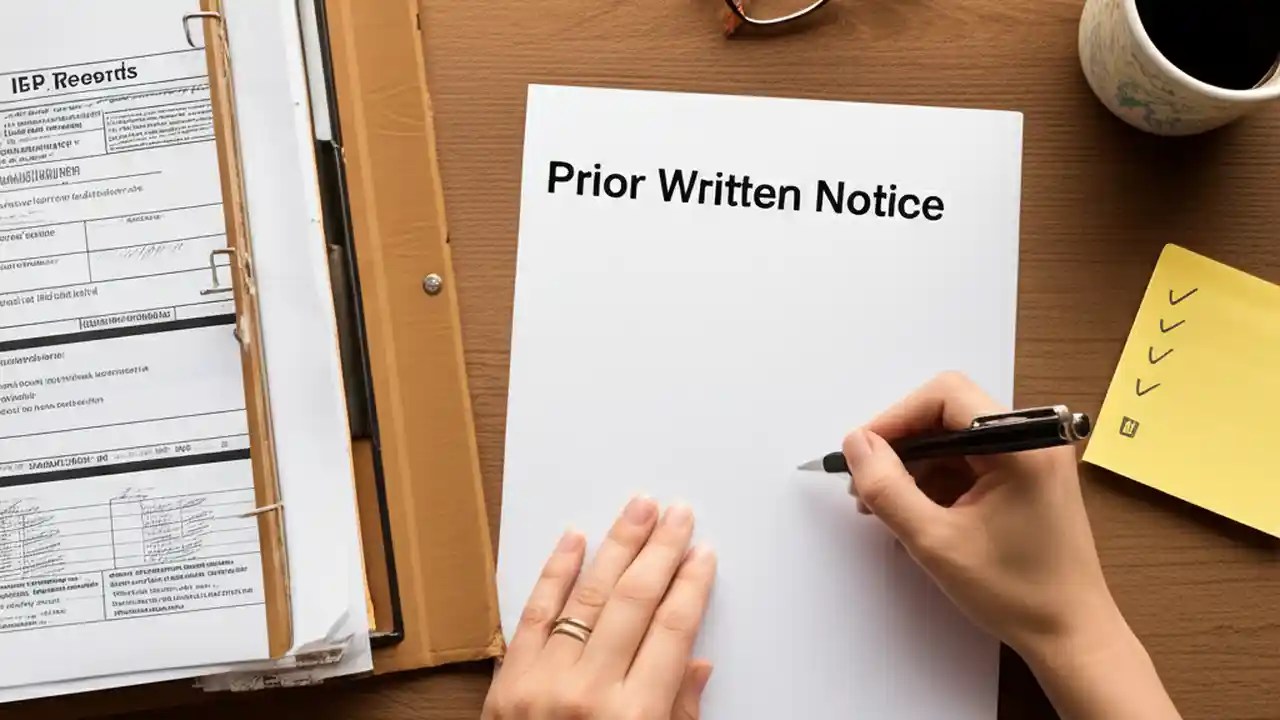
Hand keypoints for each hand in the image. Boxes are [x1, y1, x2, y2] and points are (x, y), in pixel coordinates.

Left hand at [483, 497, 716, 719]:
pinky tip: (574, 540)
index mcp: (633, 718)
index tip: (704, 555)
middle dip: (660, 551)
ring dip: (616, 546)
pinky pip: (534, 613)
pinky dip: (554, 572)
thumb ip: (677, 714)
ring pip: (587, 596)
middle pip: (634, 601)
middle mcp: (588, 694)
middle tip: (678, 514)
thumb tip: (695, 661)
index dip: (691, 586)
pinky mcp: (508, 681)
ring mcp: (543, 683)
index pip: (671, 631)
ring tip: (638, 510)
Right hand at [842, 372, 1118, 660]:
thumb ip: (888, 488)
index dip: (896, 418)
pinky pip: (969, 461)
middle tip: (867, 486)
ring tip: (886, 507)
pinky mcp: (1026, 477)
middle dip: (902, 445)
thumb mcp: (936, 542)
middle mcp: (1033, 439)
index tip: (864, 453)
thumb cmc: (1017, 593)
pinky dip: (937, 481)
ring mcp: (1032, 458)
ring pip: (954, 439)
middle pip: (947, 414)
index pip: (945, 395)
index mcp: (1022, 444)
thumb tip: (857, 444)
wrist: (1071, 634)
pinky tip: (915, 513)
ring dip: (915, 466)